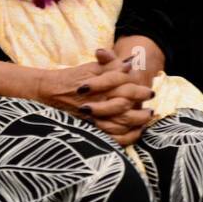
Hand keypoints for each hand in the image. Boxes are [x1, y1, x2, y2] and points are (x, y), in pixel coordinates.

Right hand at [35, 49, 154, 141]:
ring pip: (120, 123)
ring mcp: (94, 117)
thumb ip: (110, 64)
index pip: (126, 88)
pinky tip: (134, 134)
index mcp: (100, 85)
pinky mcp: (90, 128)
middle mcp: (98, 101)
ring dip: (136, 123)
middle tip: (151, 110)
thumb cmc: (72, 78)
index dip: (140, 91)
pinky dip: (125, 137)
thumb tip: (130, 64)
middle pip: (125, 107)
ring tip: (145, 121)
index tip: (150, 92)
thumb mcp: (91, 67)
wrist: (50, 92)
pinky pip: (111, 137)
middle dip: (141, 109)